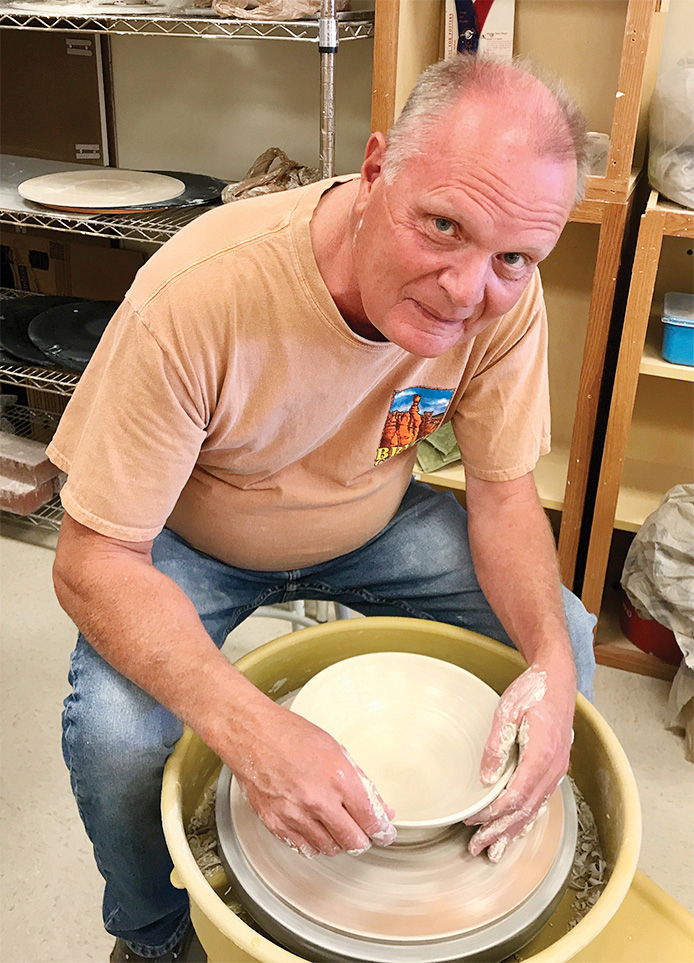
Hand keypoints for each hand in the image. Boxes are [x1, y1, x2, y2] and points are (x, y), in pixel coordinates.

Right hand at [233, 700, 395, 857]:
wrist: (252, 735)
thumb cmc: (292, 735)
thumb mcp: (336, 750)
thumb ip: (361, 783)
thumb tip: (382, 808)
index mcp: (338, 778)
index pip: (371, 820)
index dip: (382, 831)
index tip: (385, 833)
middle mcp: (318, 800)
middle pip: (353, 841)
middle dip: (363, 839)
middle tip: (363, 832)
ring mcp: (295, 815)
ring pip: (330, 848)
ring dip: (338, 842)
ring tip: (337, 826)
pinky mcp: (276, 823)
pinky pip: (304, 848)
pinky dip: (315, 843)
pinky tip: (316, 829)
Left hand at [464, 663, 574, 861]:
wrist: (557, 679)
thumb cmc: (532, 691)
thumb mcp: (508, 711)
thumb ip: (497, 745)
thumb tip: (486, 778)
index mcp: (541, 755)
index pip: (516, 796)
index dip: (494, 814)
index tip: (473, 822)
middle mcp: (553, 768)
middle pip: (525, 810)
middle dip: (501, 833)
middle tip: (478, 849)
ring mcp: (557, 770)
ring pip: (534, 809)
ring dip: (513, 832)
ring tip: (494, 851)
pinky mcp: (555, 768)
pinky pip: (541, 799)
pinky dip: (526, 818)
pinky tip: (516, 830)